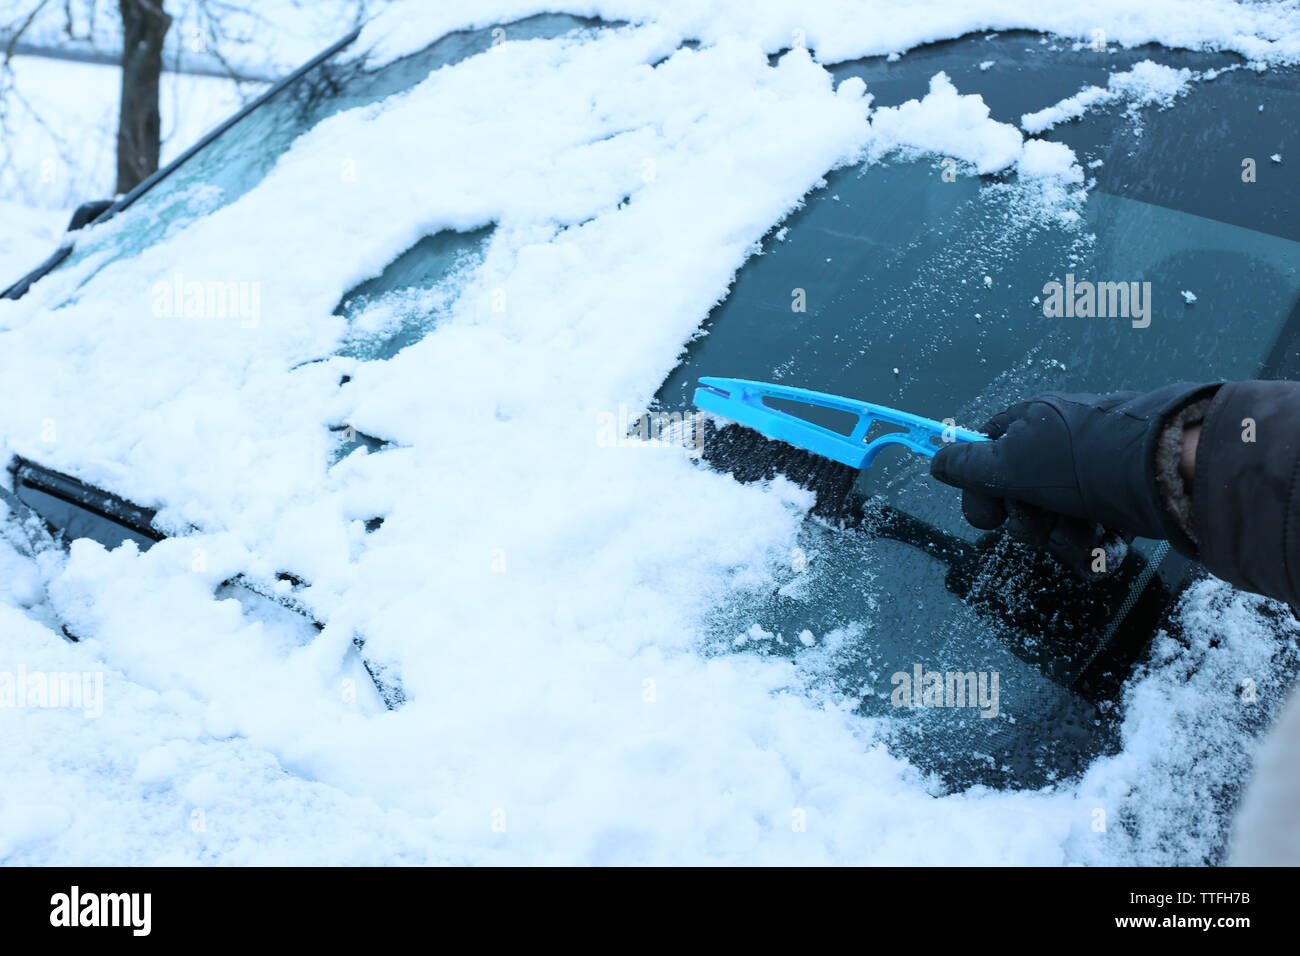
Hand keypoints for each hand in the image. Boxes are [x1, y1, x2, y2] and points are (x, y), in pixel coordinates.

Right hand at [930, 383, 1217, 574]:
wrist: (1164, 474)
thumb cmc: (1078, 461)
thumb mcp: (1008, 461)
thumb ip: (966, 466)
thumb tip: (935, 461)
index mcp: (1027, 426)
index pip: (983, 459)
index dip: (982, 491)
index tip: (992, 512)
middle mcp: (1056, 451)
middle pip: (1017, 501)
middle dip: (1029, 521)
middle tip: (1043, 516)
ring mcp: (1089, 480)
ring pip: (1054, 526)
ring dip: (1064, 539)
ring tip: (1085, 530)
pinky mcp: (1120, 506)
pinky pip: (1091, 539)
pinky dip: (1096, 548)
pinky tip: (1107, 543)